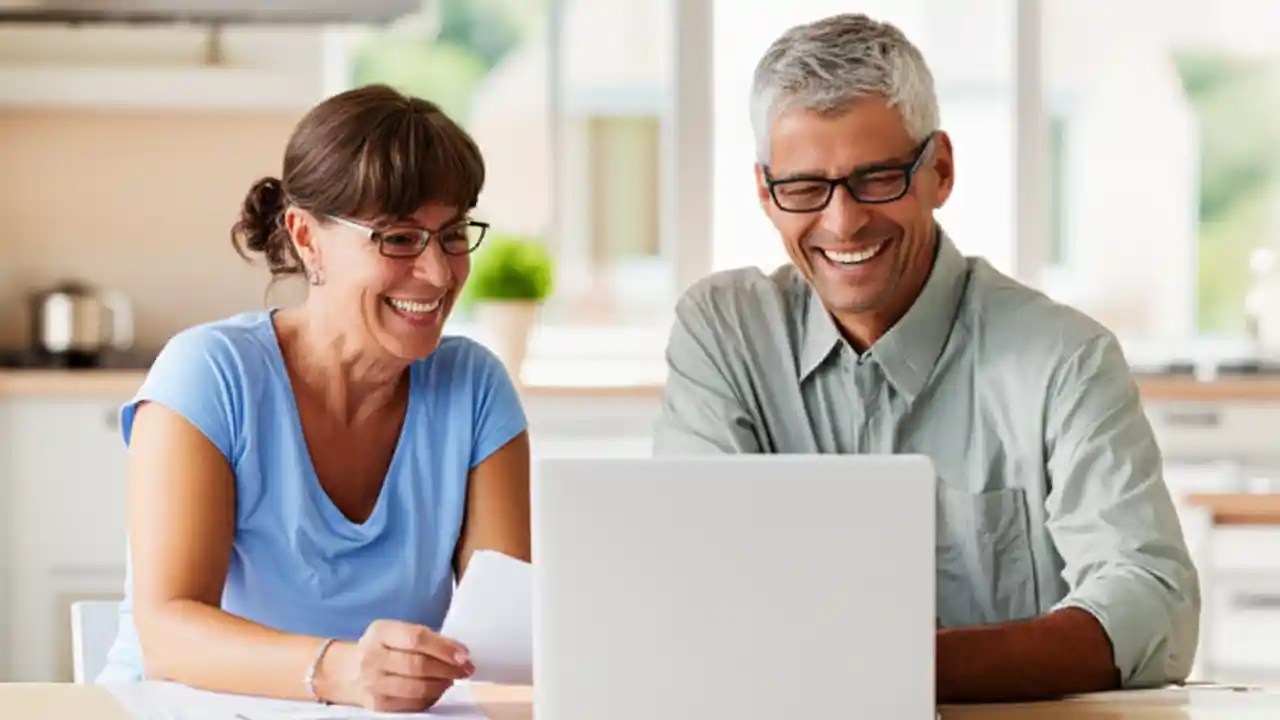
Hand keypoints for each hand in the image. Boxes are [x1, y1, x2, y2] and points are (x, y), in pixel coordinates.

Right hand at [318, 620, 474, 711]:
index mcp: (380, 632)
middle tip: (466, 669)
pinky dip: (431, 698)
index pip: (416, 638)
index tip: (464, 654)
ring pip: (416, 688)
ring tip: (453, 679)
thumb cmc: (381, 647)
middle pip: (418, 665)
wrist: (346, 670)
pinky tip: (438, 689)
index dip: (444, 647)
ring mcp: (373, 683)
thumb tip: (459, 652)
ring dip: (442, 684)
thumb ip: (425, 638)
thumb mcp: (395, 632)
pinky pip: (411, 704)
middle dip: (448, 668)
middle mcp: (373, 657)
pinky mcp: (377, 704)